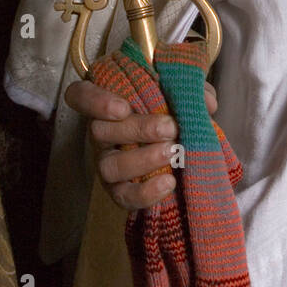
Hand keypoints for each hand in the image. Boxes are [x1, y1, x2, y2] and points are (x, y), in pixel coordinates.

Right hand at [64, 77, 217, 211]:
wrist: (175, 139)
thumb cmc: (169, 106)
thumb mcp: (178, 91)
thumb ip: (189, 89)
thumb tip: (206, 102)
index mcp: (107, 100)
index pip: (80, 95)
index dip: (94, 101)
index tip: (122, 107)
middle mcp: (100, 131)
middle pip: (100, 131)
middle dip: (137, 129)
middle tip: (169, 128)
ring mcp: (106, 161)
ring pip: (109, 166)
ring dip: (142, 160)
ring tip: (172, 153)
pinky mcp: (118, 188)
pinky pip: (123, 196)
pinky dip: (145, 193)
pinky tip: (168, 183)